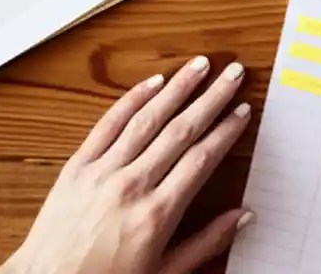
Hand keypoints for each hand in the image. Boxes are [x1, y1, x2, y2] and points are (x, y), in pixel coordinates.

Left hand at [0, 55, 253, 273]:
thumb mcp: (164, 272)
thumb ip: (207, 242)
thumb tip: (243, 217)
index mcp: (156, 215)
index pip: (201, 160)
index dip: (226, 132)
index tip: (242, 111)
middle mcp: (131, 186)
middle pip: (181, 131)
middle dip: (211, 99)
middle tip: (232, 74)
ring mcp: (102, 172)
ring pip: (147, 120)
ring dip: (177, 89)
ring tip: (199, 66)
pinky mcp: (77, 166)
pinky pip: (107, 124)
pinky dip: (131, 100)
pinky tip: (152, 84)